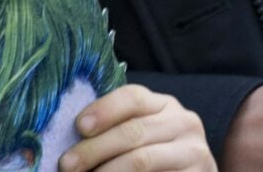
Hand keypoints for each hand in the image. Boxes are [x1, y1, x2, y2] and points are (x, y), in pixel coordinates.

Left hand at [59, 85, 212, 171]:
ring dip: (108, 171)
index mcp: (165, 105)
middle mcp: (185, 123)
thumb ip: (116, 124)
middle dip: (94, 149)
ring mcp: (195, 152)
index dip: (104, 110)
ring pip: (142, 159)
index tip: (79, 127)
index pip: (133, 98)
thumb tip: (72, 131)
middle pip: (133, 131)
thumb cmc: (154, 149)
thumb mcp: (141, 129)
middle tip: (67, 164)